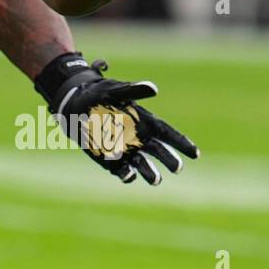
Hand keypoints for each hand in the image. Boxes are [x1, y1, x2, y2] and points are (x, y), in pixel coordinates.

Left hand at [33, 53, 198, 184]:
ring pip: (143, 165)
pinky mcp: (111, 160)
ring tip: (156, 180)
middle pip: (159, 152)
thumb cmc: (98, 95)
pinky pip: (122, 171)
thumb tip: (153, 88)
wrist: (73, 106)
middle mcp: (138, 138)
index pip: (168, 134)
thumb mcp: (114, 91)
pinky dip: (125, 174)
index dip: (182, 143)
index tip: (195, 153)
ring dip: (150, 173)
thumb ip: (133, 91)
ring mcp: (125, 150)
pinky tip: (127, 174)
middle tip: (177, 167)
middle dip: (170, 160)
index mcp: (144, 122)